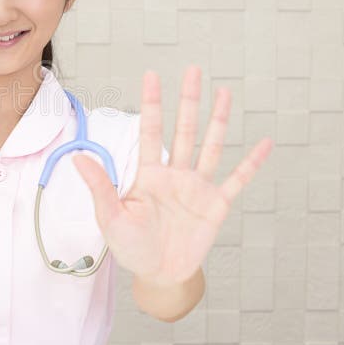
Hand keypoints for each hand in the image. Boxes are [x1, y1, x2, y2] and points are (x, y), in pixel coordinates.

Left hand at [73, 65, 273, 286]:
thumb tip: (78, 158)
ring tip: (225, 92)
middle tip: (194, 70)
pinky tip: (265, 143)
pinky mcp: (216, 205)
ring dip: (218, 120)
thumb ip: (101, 186)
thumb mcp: (111, 217)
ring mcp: (197, 187)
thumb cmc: (131, 246)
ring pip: (211, 146)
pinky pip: (237, 180)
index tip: (152, 75)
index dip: (153, 103)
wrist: (159, 274)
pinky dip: (252, 163)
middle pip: (184, 129)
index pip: (151, 131)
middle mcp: (175, 174)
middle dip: (189, 101)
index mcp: (149, 174)